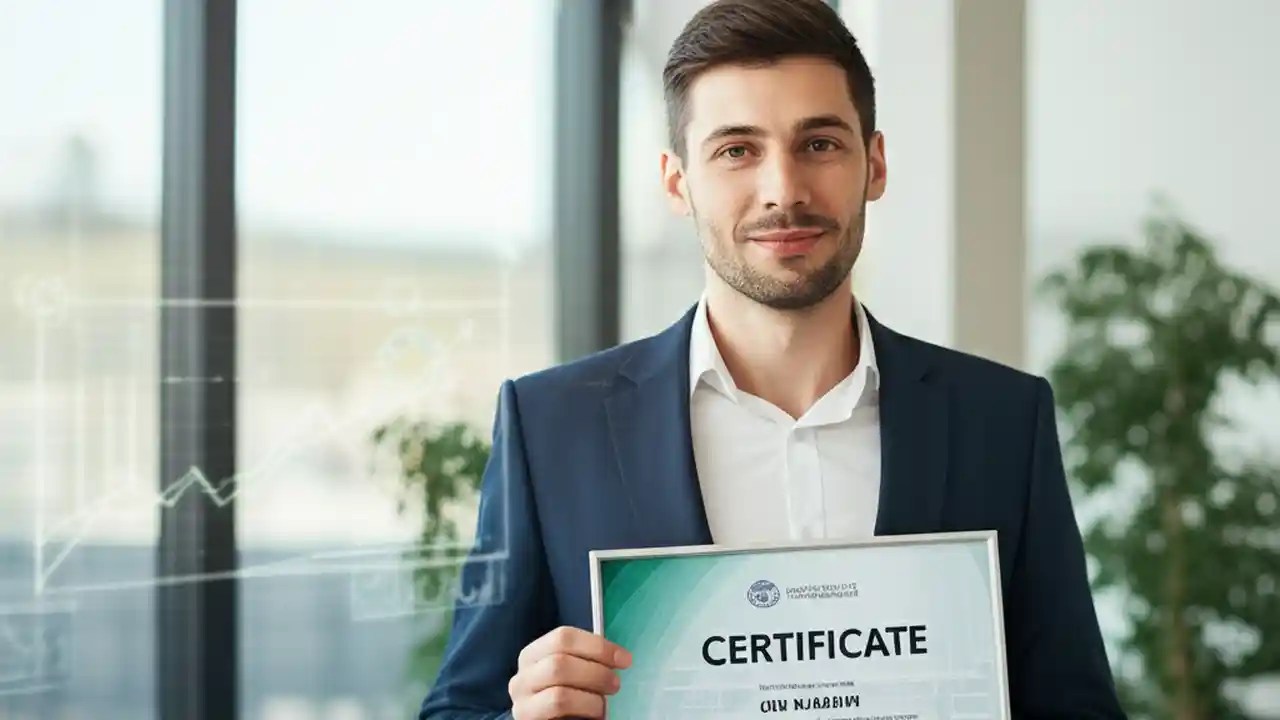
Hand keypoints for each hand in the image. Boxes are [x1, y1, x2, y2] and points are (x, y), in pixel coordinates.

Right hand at [508, 626, 631, 718]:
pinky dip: (584, 710)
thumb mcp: (574, 675)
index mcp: (534, 655)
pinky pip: (558, 711)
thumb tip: (619, 657)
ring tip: (604, 705)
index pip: (563, 637)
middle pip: (559, 662)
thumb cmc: (569, 699)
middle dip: (595, 672)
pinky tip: (594, 716)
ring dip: (591, 698)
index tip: (624, 659)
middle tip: (616, 684)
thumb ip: (586, 662)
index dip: (597, 646)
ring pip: (559, 692)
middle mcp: (522, 676)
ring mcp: (522, 702)